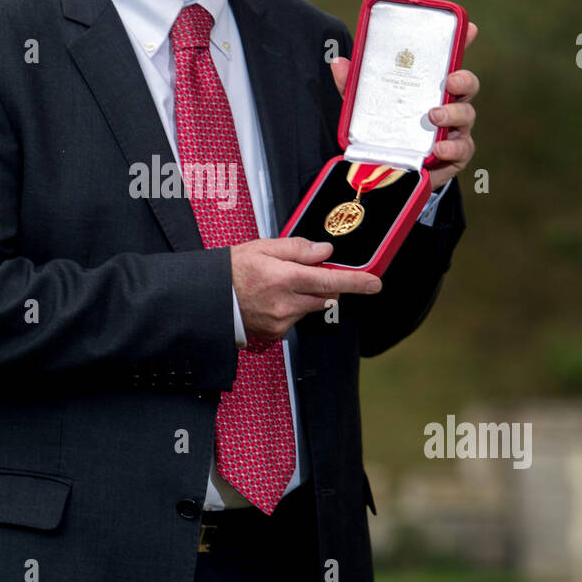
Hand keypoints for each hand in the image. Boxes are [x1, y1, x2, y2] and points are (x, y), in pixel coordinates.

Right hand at [230, 237, 380, 342]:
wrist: (206, 298)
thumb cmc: (231, 270)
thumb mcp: (263, 247)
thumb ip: (298, 249)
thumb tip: (325, 252)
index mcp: (285, 278)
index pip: (330, 281)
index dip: (356, 282)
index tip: (374, 283)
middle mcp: (286, 303)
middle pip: (324, 296)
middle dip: (325, 285)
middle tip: (305, 273)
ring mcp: (280, 322)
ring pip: (309, 308)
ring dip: (304, 297)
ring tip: (277, 286)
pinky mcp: (274, 334)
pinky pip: (294, 320)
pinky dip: (290, 309)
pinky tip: (270, 301)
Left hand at [330, 22, 478, 190]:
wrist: (389, 171)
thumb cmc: (385, 130)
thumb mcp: (366, 106)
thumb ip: (353, 86)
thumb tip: (338, 63)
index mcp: (430, 86)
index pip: (450, 59)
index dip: (463, 41)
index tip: (469, 29)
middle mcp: (448, 104)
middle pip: (467, 85)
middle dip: (463, 79)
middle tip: (448, 80)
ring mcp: (455, 130)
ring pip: (467, 116)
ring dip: (453, 113)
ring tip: (434, 115)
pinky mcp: (454, 156)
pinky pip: (462, 150)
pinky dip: (452, 148)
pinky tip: (438, 148)